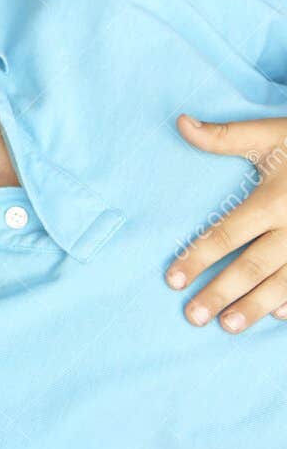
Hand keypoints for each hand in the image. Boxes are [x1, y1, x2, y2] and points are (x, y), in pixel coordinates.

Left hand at [167, 114, 286, 331]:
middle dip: (221, 293)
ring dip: (256, 306)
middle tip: (193, 316)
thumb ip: (225, 136)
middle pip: (252, 266)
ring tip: (228, 326)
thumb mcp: (271, 135)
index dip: (197, 258)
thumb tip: (180, 122)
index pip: (226, 234)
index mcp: (275, 200)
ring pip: (285, 282)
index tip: (172, 279)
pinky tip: (281, 317)